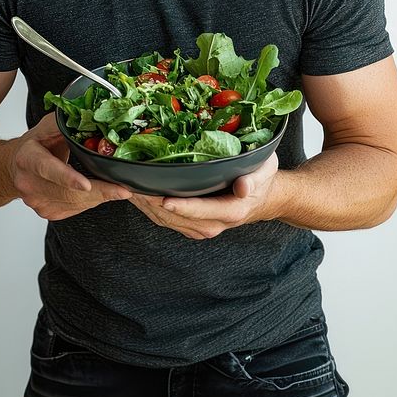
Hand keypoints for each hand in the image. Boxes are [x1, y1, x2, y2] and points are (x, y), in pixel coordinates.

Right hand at [8, 113, 130, 220]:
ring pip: (74, 203)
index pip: (48, 168)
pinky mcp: (46, 212)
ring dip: (98, 197)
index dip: (68, 178)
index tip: (86, 185)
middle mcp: (28, 183)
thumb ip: (66, 123)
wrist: (15, 166)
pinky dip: (91, 202)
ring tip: (115, 188)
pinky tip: (98, 192)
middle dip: (99, 192)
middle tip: (122, 190)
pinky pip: (74, 210)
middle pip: (67, 193)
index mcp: (28, 157)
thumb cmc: (36, 144)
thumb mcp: (48, 127)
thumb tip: (91, 118)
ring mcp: (36, 201)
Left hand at [129, 152, 280, 239]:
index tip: (165, 199)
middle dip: (156, 205)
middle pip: (179, 219)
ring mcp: (202, 226)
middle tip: (136, 189)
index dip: (184, 207)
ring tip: (131, 190)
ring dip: (148, 208)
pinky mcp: (192, 225)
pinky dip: (151, 210)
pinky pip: (168, 221)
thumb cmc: (262, 179)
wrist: (262, 198)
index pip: (203, 211)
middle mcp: (214, 223)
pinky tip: (139, 196)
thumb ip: (255, 178)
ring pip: (169, 222)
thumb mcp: (266, 171)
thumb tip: (243, 187)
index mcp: (232, 210)